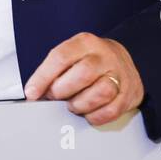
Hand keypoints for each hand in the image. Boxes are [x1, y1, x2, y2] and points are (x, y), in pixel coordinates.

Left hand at [23, 32, 144, 125]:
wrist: (122, 61)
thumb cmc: (91, 60)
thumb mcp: (73, 54)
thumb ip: (55, 70)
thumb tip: (34, 92)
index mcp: (85, 43)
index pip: (61, 57)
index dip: (43, 77)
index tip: (32, 92)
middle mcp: (104, 56)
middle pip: (82, 74)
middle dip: (62, 91)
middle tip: (55, 97)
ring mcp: (119, 74)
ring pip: (100, 93)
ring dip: (80, 104)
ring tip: (73, 105)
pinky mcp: (128, 94)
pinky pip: (110, 110)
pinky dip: (95, 116)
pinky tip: (88, 112)